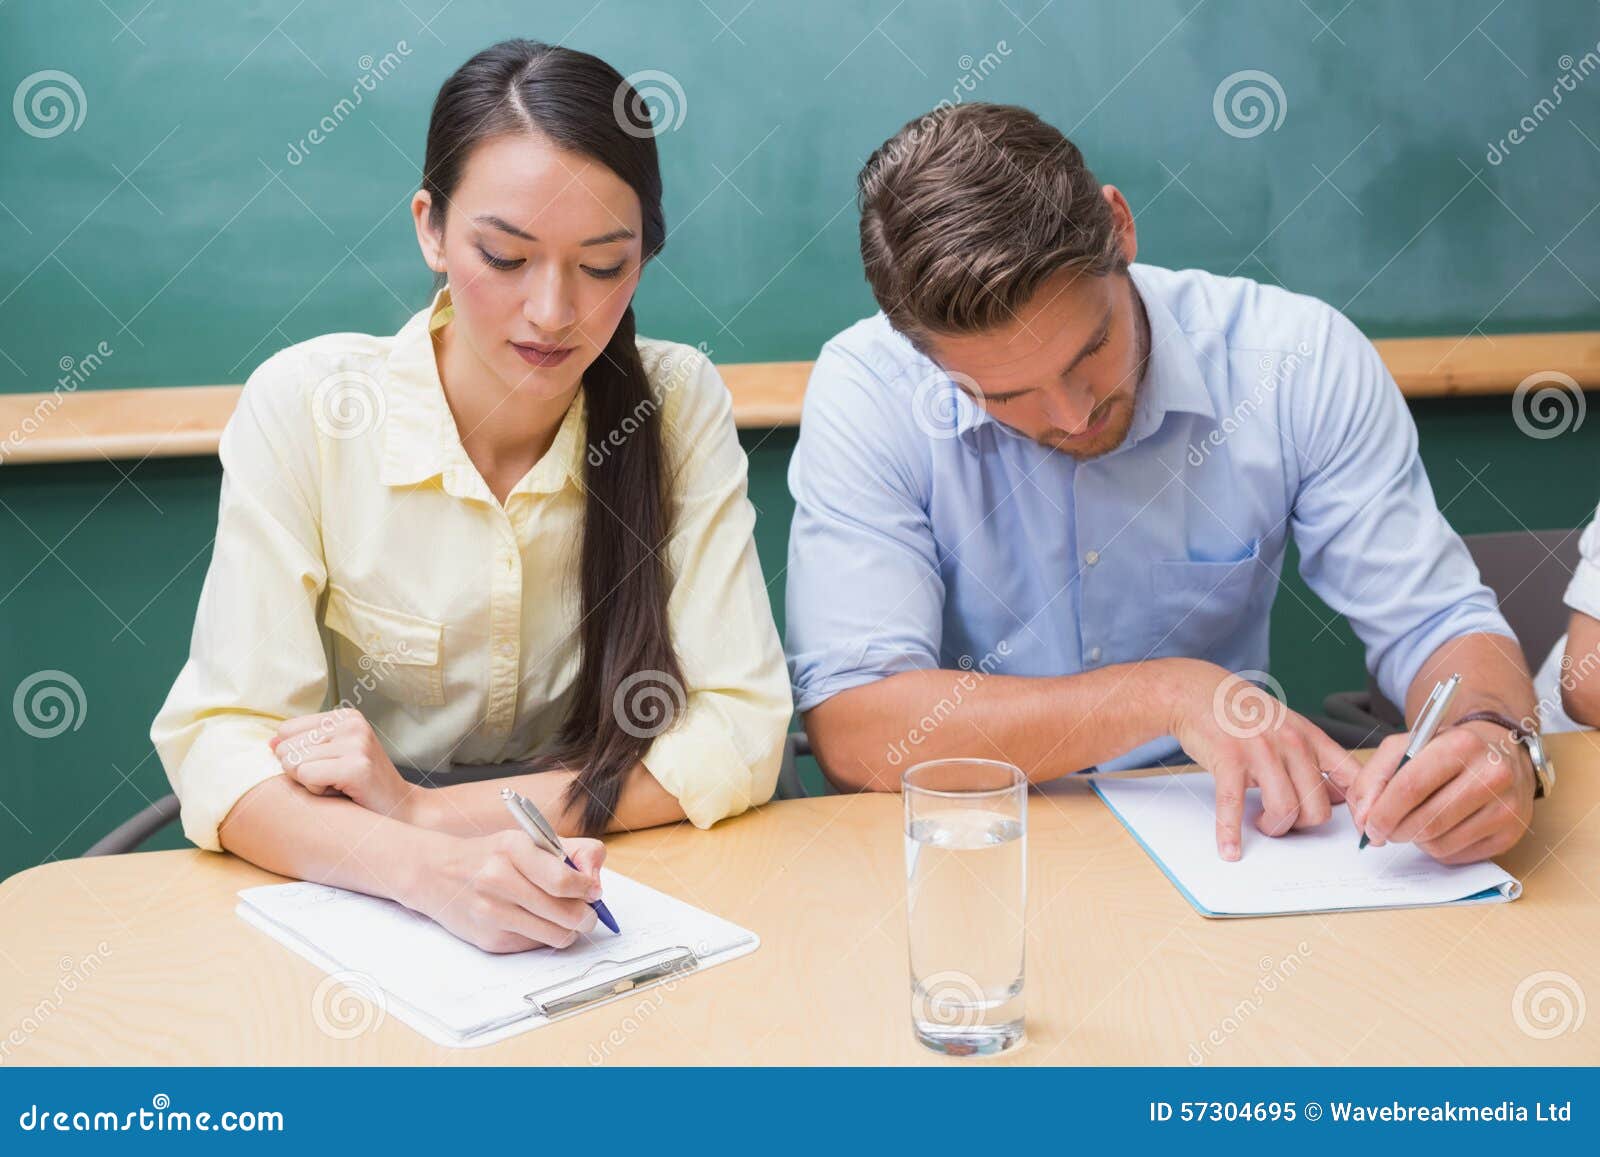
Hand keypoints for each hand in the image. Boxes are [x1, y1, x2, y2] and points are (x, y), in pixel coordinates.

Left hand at [270, 708, 413, 820]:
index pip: (286, 730)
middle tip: (334, 780)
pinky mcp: (357, 765)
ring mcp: (356, 742)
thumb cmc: (361, 788)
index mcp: (344, 716)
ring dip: (310, 783)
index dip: (298, 756)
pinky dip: (318, 791)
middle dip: (302, 771)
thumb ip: (301, 746)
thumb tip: (270, 742)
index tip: (328, 767)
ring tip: (339, 785)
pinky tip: (343, 792)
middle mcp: (351, 723)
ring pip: (293, 763)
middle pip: (286, 747)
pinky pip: (306, 776)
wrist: (402, 811)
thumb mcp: (331, 758)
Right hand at [407, 829, 606, 952]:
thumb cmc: (490, 856)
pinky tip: (536, 922)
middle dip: (586, 916)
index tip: (594, 892)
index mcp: (512, 848)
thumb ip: (572, 851)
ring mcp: (491, 913)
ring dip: (570, 930)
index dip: (587, 890)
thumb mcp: (528, 839)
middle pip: (565, 914)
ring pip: (555, 936)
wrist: (435, 874)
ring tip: (568, 919)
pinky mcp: (489, 940)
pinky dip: (544, 937)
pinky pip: (535, 946)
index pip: (563, 880)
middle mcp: (498, 880)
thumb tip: (596, 880)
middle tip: (589, 913)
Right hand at [1166, 661, 1359, 860]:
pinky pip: (1234, 806)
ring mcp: (1260, 751)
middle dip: (1301, 825)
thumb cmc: (1244, 713)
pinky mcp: (1228, 759)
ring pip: (1284, 810)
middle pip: (1316, 807)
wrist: (1199, 691)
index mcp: (1311, 737)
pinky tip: (1229, 849)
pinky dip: (1230, 833)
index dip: (1363, 809)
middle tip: (1285, 821)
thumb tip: (1339, 797)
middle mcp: (1291, 743)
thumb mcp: (1289, 727)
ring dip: (1274, 828)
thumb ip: (1315, 760)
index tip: (1362, 830)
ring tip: (1262, 823)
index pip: (1353, 777)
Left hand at [1345, 720, 1532, 863]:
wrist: (1499, 754)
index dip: (1382, 812)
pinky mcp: (1511, 834)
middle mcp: (1491, 774)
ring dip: (1416, 839)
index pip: (1410, 787)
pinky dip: (1438, 847)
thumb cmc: (1446, 751)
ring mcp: (1506, 806)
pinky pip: (1457, 855)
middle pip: (1425, 821)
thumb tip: (1364, 818)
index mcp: (1460, 744)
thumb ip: (1373, 777)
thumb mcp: (1405, 748)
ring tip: (1416, 821)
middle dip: (1395, 830)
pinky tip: (1440, 828)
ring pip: (1439, 843)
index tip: (1368, 825)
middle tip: (1386, 828)